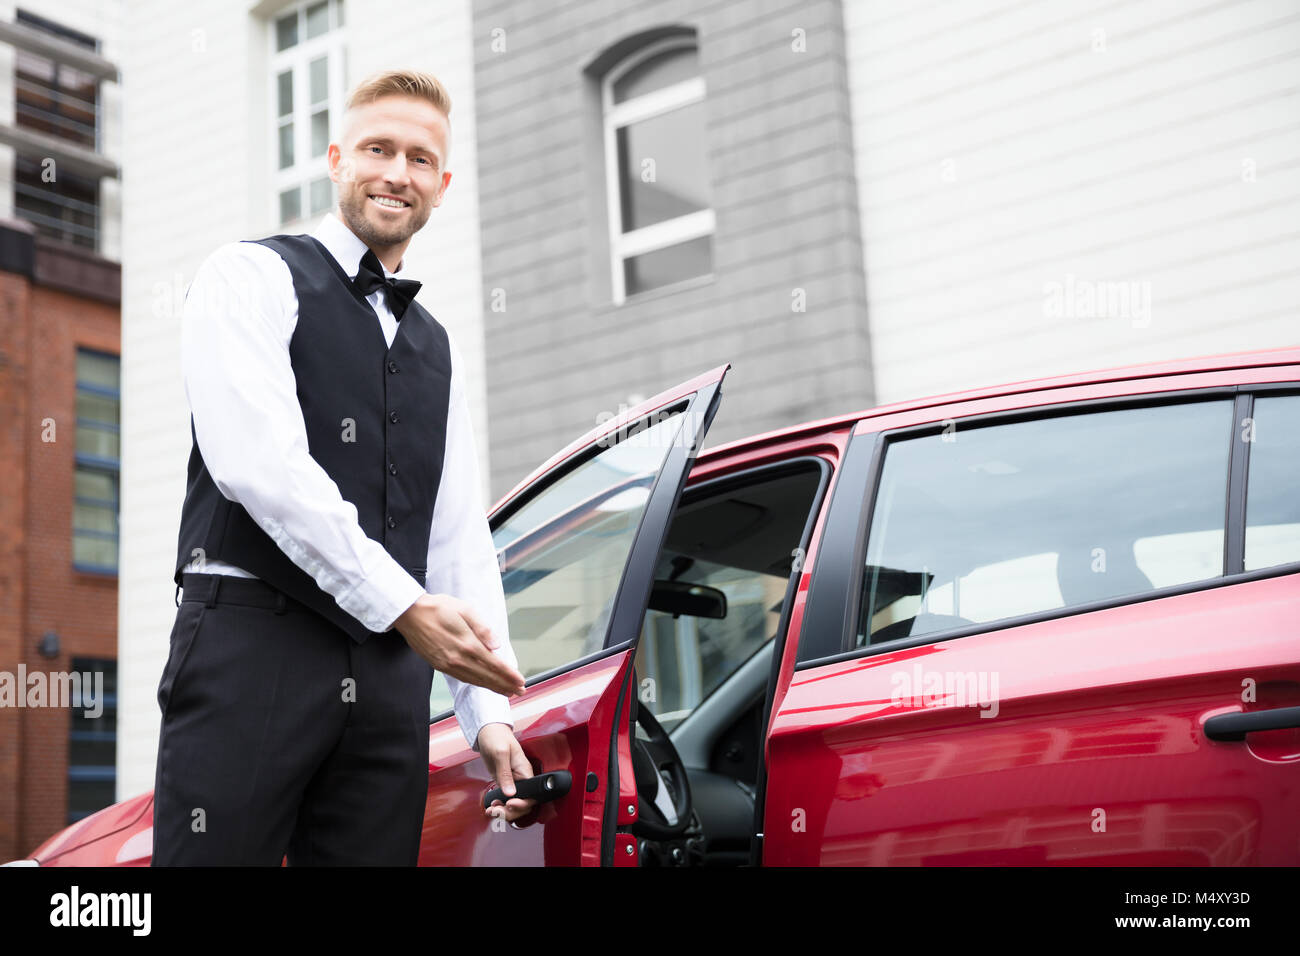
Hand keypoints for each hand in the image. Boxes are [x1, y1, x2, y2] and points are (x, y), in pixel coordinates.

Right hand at [393, 594, 524, 697]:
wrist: (410, 614)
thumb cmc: (439, 608)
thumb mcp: (465, 610)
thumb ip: (483, 629)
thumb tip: (497, 645)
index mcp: (467, 644)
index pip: (494, 664)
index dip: (509, 674)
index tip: (520, 681)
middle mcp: (458, 658)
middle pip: (487, 676)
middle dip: (505, 685)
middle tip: (520, 691)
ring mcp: (448, 664)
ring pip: (475, 680)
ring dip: (493, 687)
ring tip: (507, 691)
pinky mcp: (440, 666)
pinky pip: (463, 678)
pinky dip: (477, 683)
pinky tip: (484, 684)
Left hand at [478, 723, 538, 824]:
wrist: (488, 731)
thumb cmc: (497, 737)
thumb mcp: (501, 753)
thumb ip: (505, 774)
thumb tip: (510, 793)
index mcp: (526, 772)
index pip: (531, 795)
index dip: (522, 804)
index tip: (510, 803)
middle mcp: (521, 779)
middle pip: (523, 804)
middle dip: (511, 812)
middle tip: (497, 811)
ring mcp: (512, 782)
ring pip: (514, 805)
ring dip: (504, 812)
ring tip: (492, 810)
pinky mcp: (504, 782)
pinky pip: (505, 799)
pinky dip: (499, 806)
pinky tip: (491, 806)